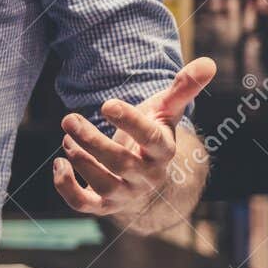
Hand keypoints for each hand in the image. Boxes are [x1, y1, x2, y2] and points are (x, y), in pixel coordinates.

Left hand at [52, 57, 217, 217]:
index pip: (150, 139)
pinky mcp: (104, 204)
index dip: (130, 122)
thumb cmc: (153, 134)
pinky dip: (66, 188)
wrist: (147, 176)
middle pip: (121, 163)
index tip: (107, 104)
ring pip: (103, 184)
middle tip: (69, 118)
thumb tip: (208, 62)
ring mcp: (126, 193)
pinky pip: (84, 204)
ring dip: (80, 159)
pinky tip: (58, 163)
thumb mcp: (166, 110)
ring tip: (68, 136)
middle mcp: (147, 176)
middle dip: (93, 141)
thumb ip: (183, 88)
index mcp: (163, 151)